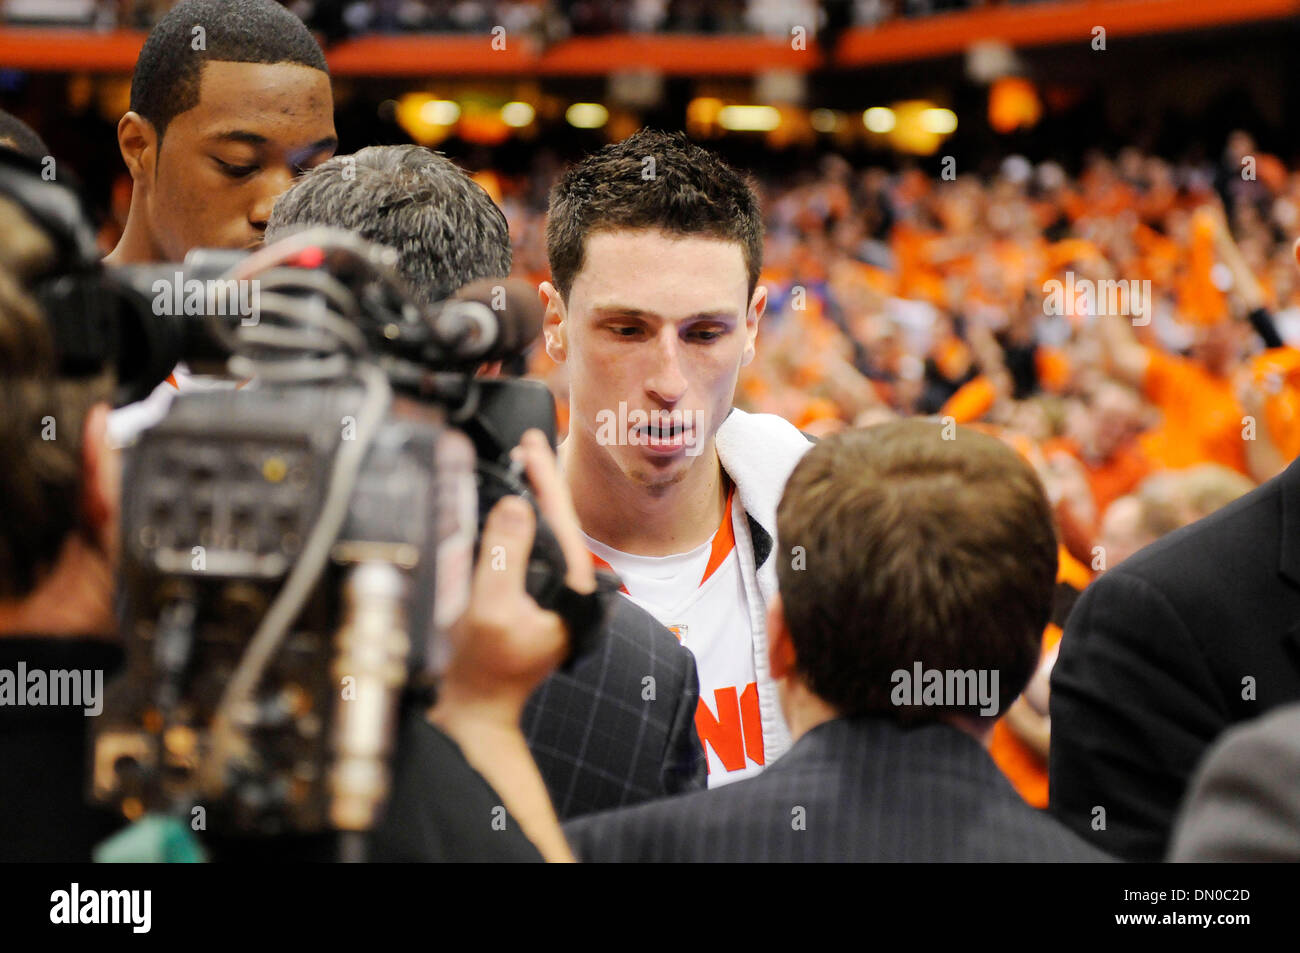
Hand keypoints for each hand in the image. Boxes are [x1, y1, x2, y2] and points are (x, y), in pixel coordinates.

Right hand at [434, 429, 593, 726]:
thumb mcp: (489, 608)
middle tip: (527, 443)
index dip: (545, 477)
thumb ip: (504, 555)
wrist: (473, 711)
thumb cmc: (482, 669)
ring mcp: (553, 597)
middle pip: (555, 523)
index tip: (534, 443)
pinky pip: (526, 552)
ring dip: (529, 500)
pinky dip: (514, 525)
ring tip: (519, 464)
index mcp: (573, 592)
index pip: (561, 520)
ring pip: (542, 535)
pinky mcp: (534, 601)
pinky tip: (504, 508)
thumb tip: (516, 504)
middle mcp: (569, 592)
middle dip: (540, 482)